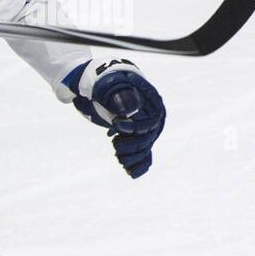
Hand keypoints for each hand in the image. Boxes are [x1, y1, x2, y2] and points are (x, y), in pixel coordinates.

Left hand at [66, 58, 165, 177]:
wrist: (101, 86)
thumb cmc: (105, 83)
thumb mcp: (108, 85)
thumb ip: (117, 94)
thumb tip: (129, 108)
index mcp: (151, 102)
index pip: (148, 122)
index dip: (132, 127)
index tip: (114, 125)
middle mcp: (153, 116)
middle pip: (147, 139)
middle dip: (132, 147)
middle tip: (115, 146)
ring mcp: (146, 128)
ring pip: (144, 149)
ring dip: (131, 158)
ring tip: (119, 158)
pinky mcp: (138, 137)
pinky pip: (144, 155)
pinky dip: (138, 165)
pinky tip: (130, 173)